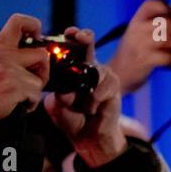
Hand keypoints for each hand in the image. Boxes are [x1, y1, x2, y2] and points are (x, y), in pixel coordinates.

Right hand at [0, 14, 48, 150]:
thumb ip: (14, 57)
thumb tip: (41, 55)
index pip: (18, 21)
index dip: (34, 25)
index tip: (38, 35)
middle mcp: (3, 54)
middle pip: (42, 54)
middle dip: (43, 72)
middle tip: (32, 82)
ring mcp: (8, 69)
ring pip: (41, 78)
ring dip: (35, 91)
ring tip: (18, 96)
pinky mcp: (14, 85)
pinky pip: (37, 94)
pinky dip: (30, 104)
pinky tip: (16, 104)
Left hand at [42, 28, 125, 167]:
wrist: (88, 138)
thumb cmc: (71, 119)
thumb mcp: (56, 106)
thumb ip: (58, 95)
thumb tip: (66, 91)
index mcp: (70, 69)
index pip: (71, 47)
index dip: (71, 37)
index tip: (69, 33)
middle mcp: (87, 68)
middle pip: (88, 44)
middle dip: (85, 38)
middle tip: (79, 37)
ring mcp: (102, 76)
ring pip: (95, 70)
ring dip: (86, 90)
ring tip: (82, 106)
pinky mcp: (114, 87)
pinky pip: (105, 86)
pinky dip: (96, 98)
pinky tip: (92, 109)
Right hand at [106, 0, 170, 94]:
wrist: (116, 74)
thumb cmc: (132, 55)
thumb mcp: (137, 35)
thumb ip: (152, 27)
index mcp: (135, 21)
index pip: (151, 5)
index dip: (167, 9)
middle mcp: (137, 30)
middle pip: (166, 22)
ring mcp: (140, 45)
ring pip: (169, 39)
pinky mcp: (145, 60)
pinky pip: (168, 57)